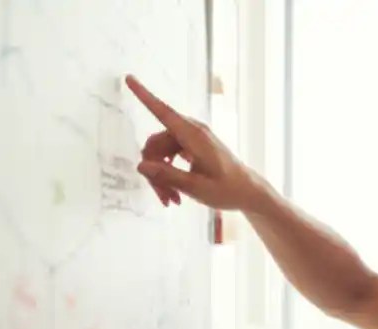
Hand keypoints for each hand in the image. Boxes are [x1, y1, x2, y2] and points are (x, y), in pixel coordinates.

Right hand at [125, 75, 270, 211]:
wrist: (249, 192)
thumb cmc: (227, 190)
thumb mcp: (196, 188)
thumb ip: (167, 176)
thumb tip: (140, 165)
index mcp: (194, 135)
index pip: (164, 112)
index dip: (144, 95)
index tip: (128, 78)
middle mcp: (192, 131)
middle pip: (155, 144)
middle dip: (154, 171)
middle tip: (165, 198)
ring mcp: (192, 138)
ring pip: (160, 153)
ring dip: (161, 177)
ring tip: (171, 200)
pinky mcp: (192, 146)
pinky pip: (169, 155)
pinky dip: (168, 173)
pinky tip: (174, 193)